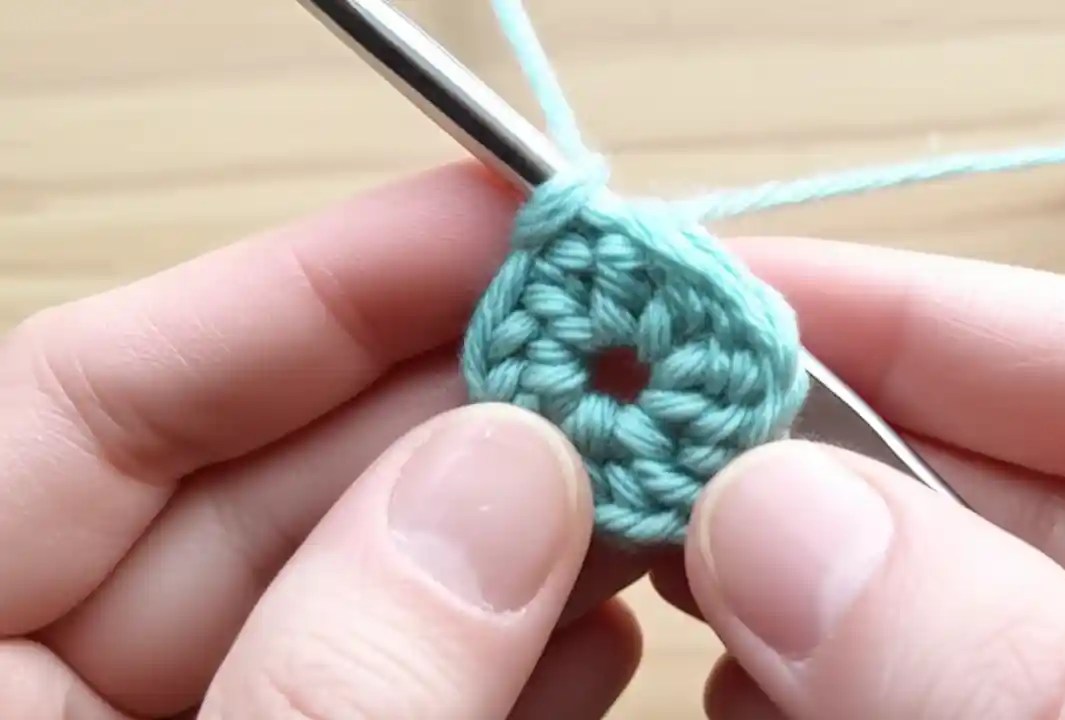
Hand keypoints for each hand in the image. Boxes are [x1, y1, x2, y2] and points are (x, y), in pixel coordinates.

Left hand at [0, 164, 645, 718]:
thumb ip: (339, 674)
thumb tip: (509, 475)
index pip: (97, 397)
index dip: (309, 288)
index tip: (497, 224)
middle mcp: (57, 686)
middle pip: (268, 483)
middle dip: (462, 411)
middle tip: (625, 349)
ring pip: (358, 590)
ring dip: (515, 532)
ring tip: (652, 466)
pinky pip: (398, 698)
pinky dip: (507, 665)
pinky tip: (598, 625)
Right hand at [651, 238, 1064, 718]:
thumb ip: (1013, 667)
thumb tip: (779, 516)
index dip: (946, 318)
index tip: (745, 291)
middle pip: (1022, 489)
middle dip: (836, 452)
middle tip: (665, 421)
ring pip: (948, 601)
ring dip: (802, 570)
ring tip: (673, 546)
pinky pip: (918, 702)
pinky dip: (816, 687)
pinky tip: (738, 679)